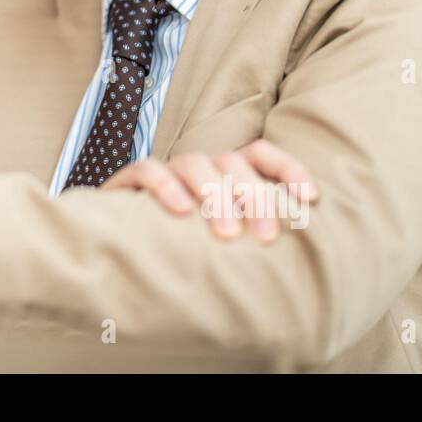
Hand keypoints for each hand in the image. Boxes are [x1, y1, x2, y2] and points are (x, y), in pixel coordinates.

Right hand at [101, 140, 319, 242]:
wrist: (113, 245)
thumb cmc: (180, 248)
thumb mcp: (219, 243)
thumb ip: (248, 241)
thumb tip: (299, 267)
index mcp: (225, 175)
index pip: (260, 154)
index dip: (287, 169)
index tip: (308, 199)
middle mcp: (199, 168)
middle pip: (232, 162)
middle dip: (254, 196)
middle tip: (267, 238)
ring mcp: (165, 172)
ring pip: (195, 163)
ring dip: (215, 194)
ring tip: (226, 234)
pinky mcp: (129, 181)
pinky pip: (148, 170)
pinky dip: (165, 185)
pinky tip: (179, 211)